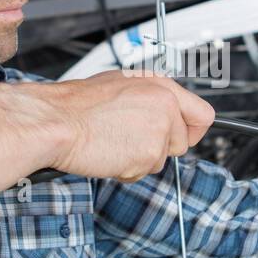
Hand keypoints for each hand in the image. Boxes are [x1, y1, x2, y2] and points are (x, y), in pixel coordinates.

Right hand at [35, 71, 214, 181]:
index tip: (183, 136)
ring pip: (161, 160)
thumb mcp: (120, 86)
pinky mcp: (149, 154)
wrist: (56, 121)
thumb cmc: (76, 105)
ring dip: (139, 159)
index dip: (191, 130)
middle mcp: (166, 105)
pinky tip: (109, 153)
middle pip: (182, 143)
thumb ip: (149, 99)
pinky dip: (126, 169)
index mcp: (161, 86)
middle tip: (128, 139)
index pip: (202, 114)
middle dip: (158, 148)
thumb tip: (163, 111)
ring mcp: (159, 130)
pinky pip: (144, 172)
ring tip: (113, 142)